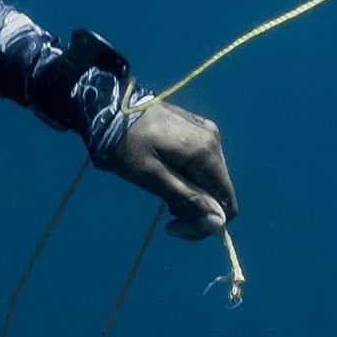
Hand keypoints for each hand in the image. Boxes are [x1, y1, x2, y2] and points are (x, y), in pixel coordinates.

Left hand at [106, 95, 237, 239]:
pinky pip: (203, 163)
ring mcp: (207, 131)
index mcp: (206, 152)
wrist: (110, 110)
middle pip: (220, 191)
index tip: (173, 227)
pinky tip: (167, 174)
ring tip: (162, 190)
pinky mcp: (197, 128)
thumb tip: (219, 223)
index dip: (206, 223)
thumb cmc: (126, 146)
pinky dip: (189, 177)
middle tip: (165, 210)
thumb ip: (187, 199)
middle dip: (196, 209)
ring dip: (191, 194)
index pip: (226, 203)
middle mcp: (214, 140)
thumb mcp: (152, 178)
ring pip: (211, 178)